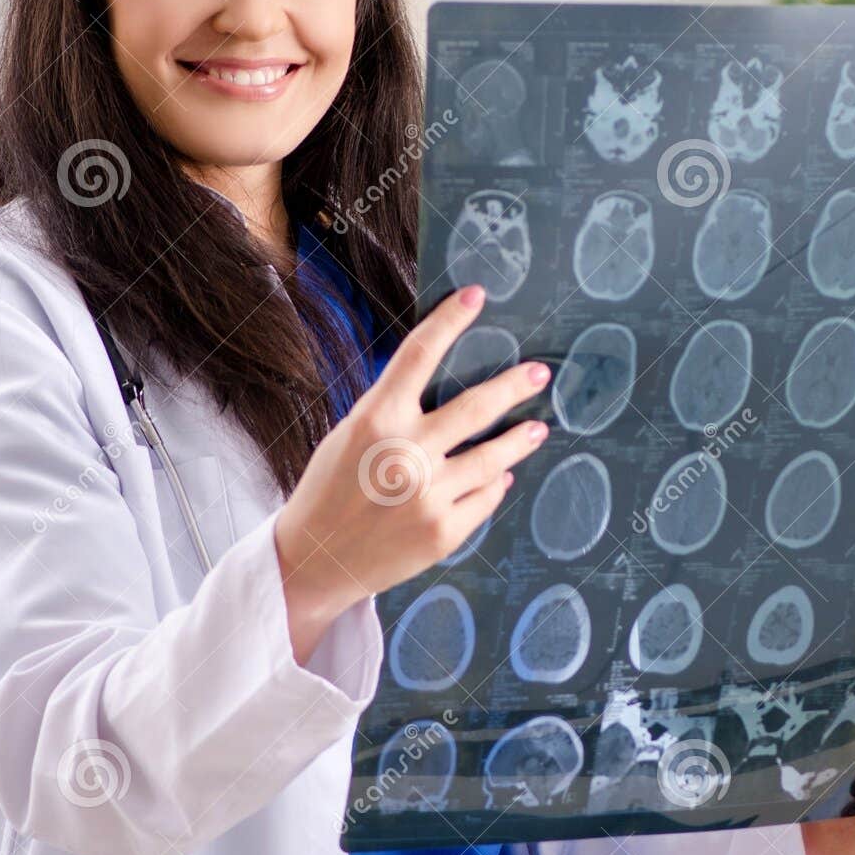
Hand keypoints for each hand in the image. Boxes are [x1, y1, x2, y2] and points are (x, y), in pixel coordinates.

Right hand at [274, 284, 550, 654]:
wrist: (316, 559)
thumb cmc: (332, 489)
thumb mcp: (352, 435)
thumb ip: (395, 410)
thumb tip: (446, 384)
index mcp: (375, 419)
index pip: (418, 354)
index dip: (450, 320)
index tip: (476, 296)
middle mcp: (405, 454)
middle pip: (476, 407)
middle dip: (514, 385)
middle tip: (539, 373)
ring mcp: (429, 495)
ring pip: (494, 457)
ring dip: (520, 439)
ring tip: (538, 427)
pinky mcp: (444, 531)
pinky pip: (484, 496)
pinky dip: (493, 483)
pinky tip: (499, 475)